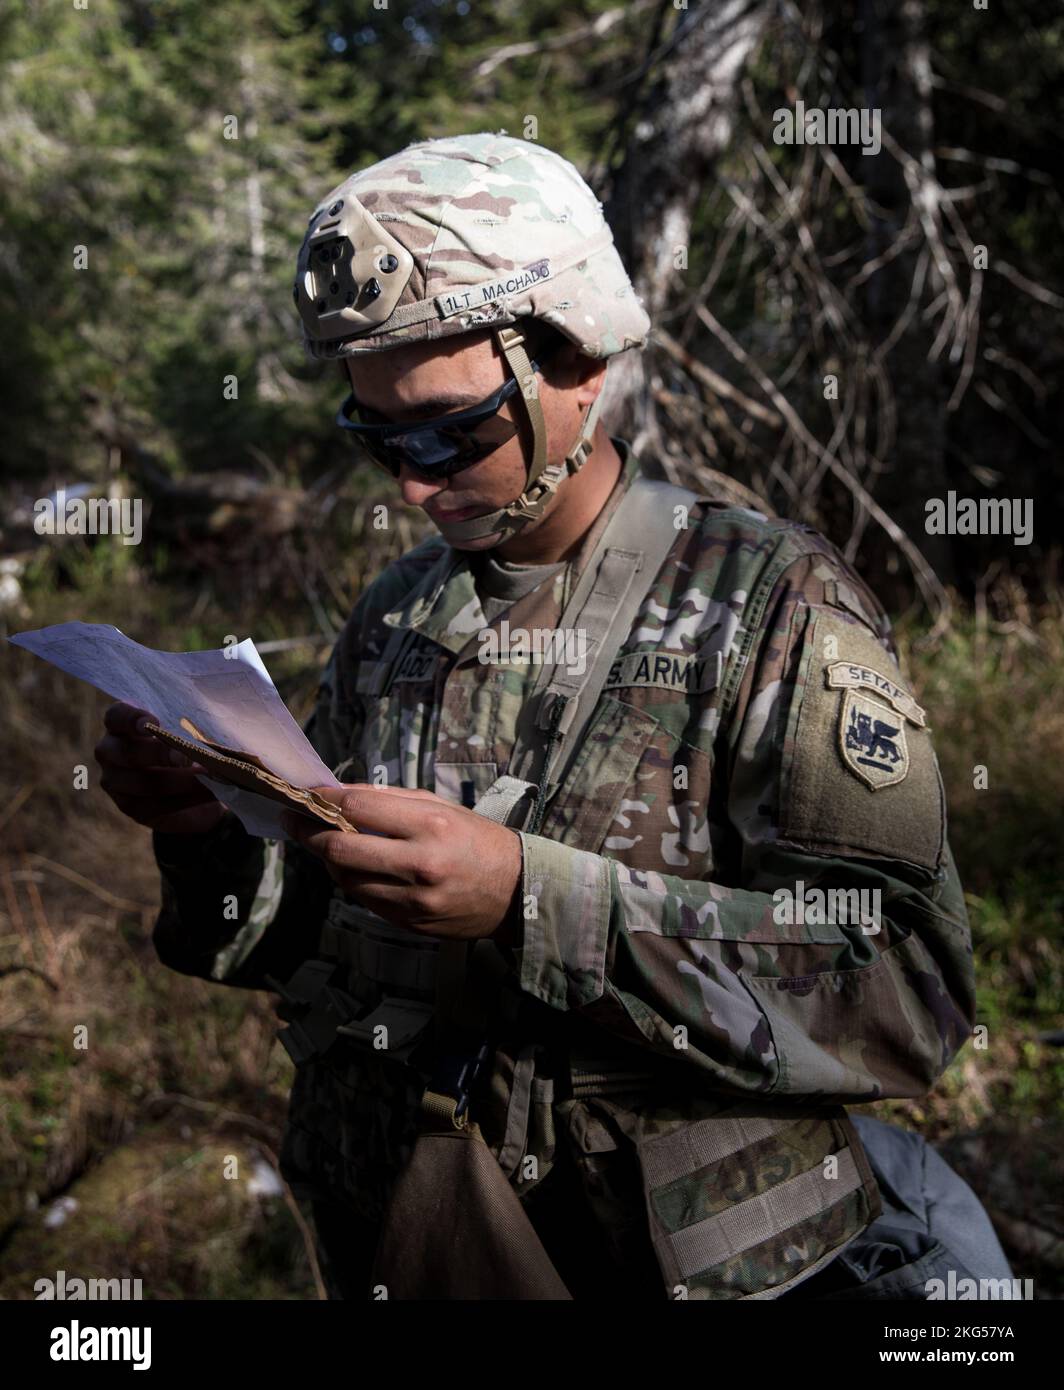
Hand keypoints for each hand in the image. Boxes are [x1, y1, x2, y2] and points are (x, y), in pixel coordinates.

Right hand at [94, 702, 226, 835]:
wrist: (191, 784)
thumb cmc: (186, 743)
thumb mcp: (186, 729)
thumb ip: (189, 726)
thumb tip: (213, 726)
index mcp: (121, 724)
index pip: (117, 717)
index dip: (131, 719)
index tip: (151, 723)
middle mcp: (110, 751)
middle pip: (127, 752)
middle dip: (160, 754)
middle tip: (187, 757)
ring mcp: (116, 782)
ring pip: (144, 783)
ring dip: (182, 781)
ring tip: (211, 776)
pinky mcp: (131, 807)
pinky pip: (157, 806)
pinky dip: (187, 800)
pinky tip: (210, 794)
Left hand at [282, 784, 522, 941]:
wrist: (517, 891)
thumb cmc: (478, 841)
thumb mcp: (442, 807)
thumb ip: (391, 800)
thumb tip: (340, 794)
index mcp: (430, 824)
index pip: (359, 807)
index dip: (325, 800)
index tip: (308, 795)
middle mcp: (420, 863)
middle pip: (340, 847)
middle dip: (308, 833)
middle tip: (293, 822)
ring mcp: (414, 900)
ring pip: (346, 879)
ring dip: (329, 860)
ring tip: (326, 844)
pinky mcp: (410, 923)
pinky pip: (365, 901)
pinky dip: (353, 882)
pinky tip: (355, 868)